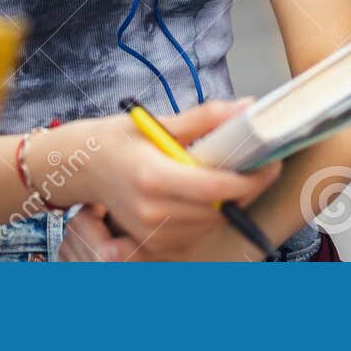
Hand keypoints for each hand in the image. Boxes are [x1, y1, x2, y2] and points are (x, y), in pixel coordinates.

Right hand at [40, 100, 281, 257]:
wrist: (82, 167)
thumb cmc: (117, 141)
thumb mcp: (157, 121)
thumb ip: (204, 118)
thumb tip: (246, 108)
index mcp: (152, 175)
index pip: (213, 187)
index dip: (249, 180)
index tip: (269, 165)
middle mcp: (150, 209)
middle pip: (217, 209)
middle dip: (245, 190)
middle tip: (258, 167)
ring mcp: (149, 230)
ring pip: (209, 224)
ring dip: (229, 204)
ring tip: (234, 177)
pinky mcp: (151, 242)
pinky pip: (195, 234)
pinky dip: (208, 216)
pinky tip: (208, 196)